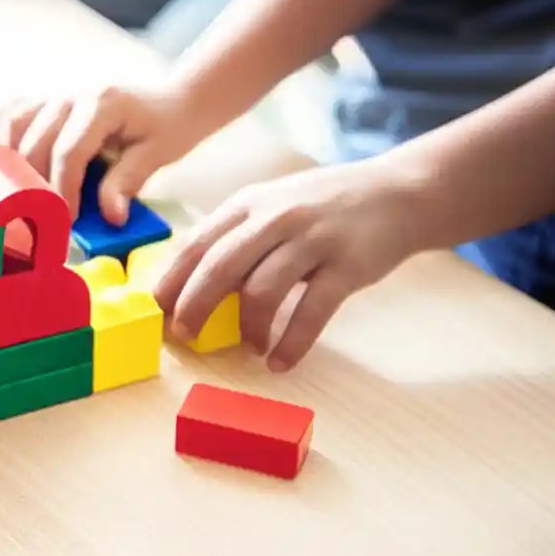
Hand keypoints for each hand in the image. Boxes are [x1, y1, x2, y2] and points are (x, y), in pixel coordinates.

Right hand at [0, 85, 200, 222]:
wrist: (171, 100)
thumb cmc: (166, 127)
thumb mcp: (157, 155)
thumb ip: (128, 182)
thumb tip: (110, 218)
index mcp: (102, 104)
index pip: (69, 152)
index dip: (63, 190)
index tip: (64, 221)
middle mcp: (72, 94)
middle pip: (36, 142)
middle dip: (35, 185)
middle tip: (41, 219)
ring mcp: (55, 95)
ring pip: (15, 126)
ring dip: (13, 163)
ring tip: (22, 196)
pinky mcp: (45, 101)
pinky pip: (13, 117)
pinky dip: (5, 142)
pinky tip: (10, 170)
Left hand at [154, 160, 425, 370]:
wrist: (399, 193)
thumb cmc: (323, 207)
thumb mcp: (271, 206)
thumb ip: (234, 237)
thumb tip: (189, 284)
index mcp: (248, 204)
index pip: (197, 243)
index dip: (173, 279)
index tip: (156, 309)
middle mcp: (276, 217)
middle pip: (220, 266)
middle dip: (195, 305)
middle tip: (185, 336)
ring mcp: (313, 240)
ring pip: (263, 290)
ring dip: (249, 328)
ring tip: (250, 348)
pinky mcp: (347, 266)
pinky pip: (312, 312)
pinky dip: (291, 343)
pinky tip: (279, 362)